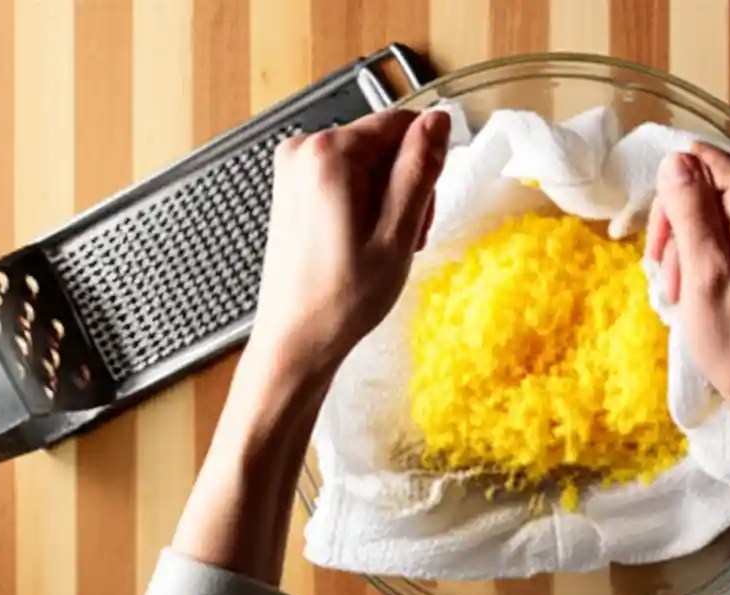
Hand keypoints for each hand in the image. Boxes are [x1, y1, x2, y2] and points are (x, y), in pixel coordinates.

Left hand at [247, 109, 450, 378]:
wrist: (295, 339)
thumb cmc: (344, 297)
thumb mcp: (398, 232)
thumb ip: (419, 169)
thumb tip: (438, 119)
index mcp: (328, 153)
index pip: (400, 124)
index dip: (424, 164)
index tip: (422, 210)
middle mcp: (302, 149)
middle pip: (382, 143)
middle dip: (405, 184)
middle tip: (405, 237)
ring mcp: (292, 169)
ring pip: (367, 164)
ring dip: (388, 199)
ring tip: (384, 246)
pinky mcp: (291, 189)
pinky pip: (344, 179)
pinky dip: (364, 206)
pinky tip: (364, 242)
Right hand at [646, 143, 729, 407]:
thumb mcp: (704, 273)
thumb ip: (689, 211)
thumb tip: (675, 159)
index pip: (702, 162)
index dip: (672, 199)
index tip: (662, 248)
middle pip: (707, 183)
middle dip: (678, 226)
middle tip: (669, 279)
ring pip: (712, 207)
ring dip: (687, 245)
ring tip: (680, 291)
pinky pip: (727, 226)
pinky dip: (704, 253)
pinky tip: (696, 286)